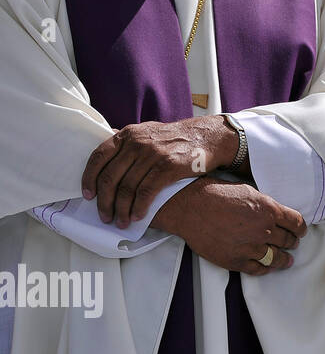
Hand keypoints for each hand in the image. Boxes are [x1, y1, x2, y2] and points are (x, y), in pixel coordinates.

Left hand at [82, 115, 239, 227]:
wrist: (207, 137)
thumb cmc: (175, 139)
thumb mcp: (147, 132)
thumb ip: (127, 144)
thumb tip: (106, 161)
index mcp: (128, 135)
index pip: (98, 157)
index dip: (89, 179)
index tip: (88, 195)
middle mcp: (137, 143)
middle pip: (111, 178)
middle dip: (104, 202)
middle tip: (105, 216)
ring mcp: (152, 155)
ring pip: (127, 188)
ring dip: (121, 209)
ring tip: (121, 221)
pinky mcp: (168, 167)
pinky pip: (146, 192)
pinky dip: (139, 207)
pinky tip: (138, 216)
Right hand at [152, 177, 303, 274]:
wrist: (191, 207)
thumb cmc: (217, 195)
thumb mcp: (250, 192)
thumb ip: (266, 206)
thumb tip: (276, 215)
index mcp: (269, 210)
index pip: (296, 223)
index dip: (301, 228)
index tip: (301, 231)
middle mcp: (264, 230)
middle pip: (287, 240)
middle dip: (292, 242)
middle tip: (292, 243)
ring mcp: (250, 247)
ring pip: (276, 257)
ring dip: (283, 259)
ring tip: (286, 260)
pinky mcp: (236, 260)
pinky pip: (257, 269)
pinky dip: (265, 269)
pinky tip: (268, 267)